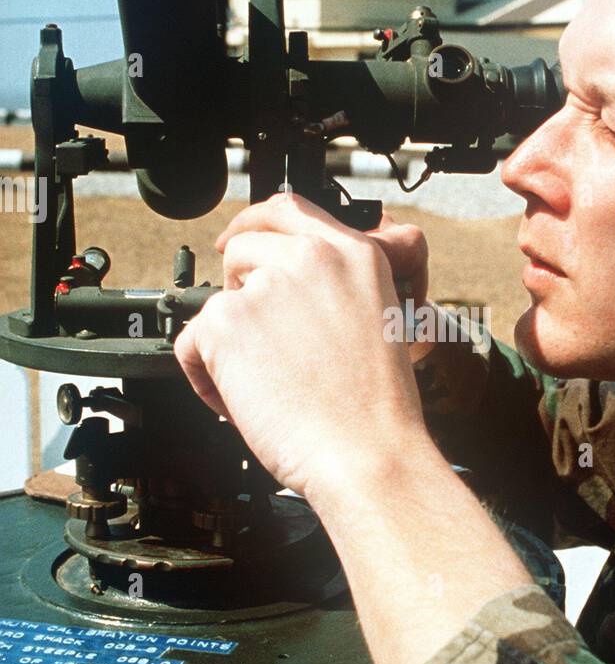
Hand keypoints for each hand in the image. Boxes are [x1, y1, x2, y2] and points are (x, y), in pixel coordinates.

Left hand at [173, 192, 429, 499]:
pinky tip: (241, 401)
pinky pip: (189, 342)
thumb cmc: (375, 410)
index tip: (235, 241)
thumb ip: (332, 288)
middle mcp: (310, 257)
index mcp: (353, 254)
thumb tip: (281, 286)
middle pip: (243, 249)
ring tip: (264, 385)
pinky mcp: (226, 322)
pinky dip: (204, 378)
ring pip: (217, 301)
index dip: (252, 224)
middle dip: (240, 292)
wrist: (368, 453)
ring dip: (227, 341)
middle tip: (261, 344)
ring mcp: (266, 286)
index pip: (287, 209)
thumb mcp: (376, 320)